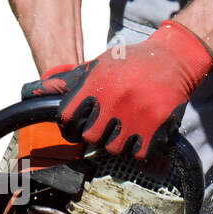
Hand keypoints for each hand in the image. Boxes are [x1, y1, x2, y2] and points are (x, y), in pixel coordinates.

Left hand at [21, 21, 212, 159]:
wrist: (173, 59)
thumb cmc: (133, 62)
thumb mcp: (100, 64)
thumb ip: (72, 81)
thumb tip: (39, 89)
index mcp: (95, 84)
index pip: (67, 118)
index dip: (69, 127)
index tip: (76, 129)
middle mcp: (113, 100)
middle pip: (90, 137)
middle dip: (96, 135)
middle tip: (106, 129)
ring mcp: (135, 115)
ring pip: (114, 148)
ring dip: (118, 144)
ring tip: (125, 132)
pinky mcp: (155, 126)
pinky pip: (139, 154)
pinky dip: (139, 150)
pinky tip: (141, 137)